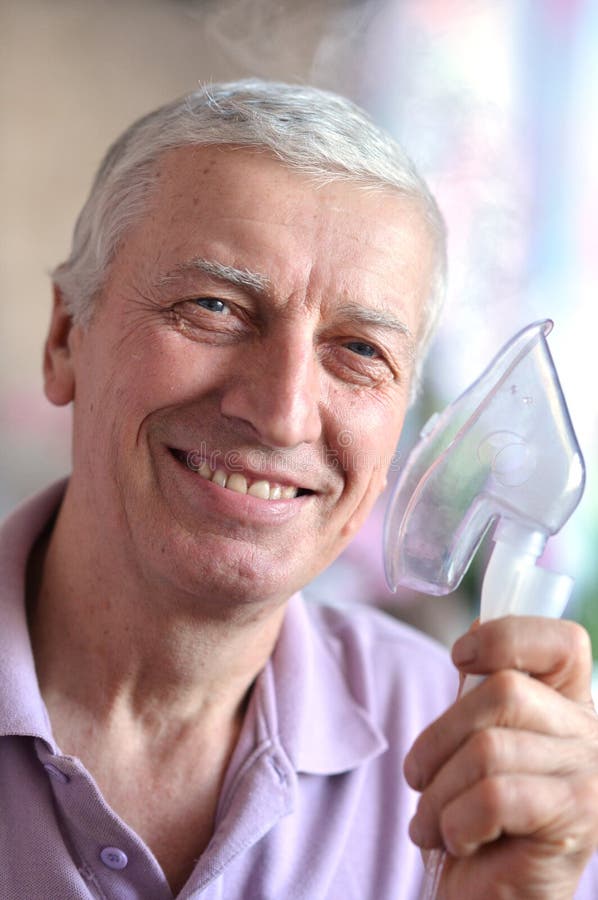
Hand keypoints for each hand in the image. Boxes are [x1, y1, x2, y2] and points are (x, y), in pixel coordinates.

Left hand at [404, 616, 597, 899]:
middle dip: (439, 737)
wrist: (489, 897)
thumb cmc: (479, 819)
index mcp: (569, 704)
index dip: (505, 638)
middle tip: (420, 779)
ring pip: (488, 747)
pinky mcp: (578, 818)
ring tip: (432, 822)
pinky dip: (457, 820)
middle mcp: (590, 732)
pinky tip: (459, 839)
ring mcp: (590, 775)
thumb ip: (483, 696)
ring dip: (439, 792)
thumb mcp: (477, 744)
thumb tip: (473, 632)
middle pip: (503, 691)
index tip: (460, 660)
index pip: (563, 642)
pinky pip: (495, 795)